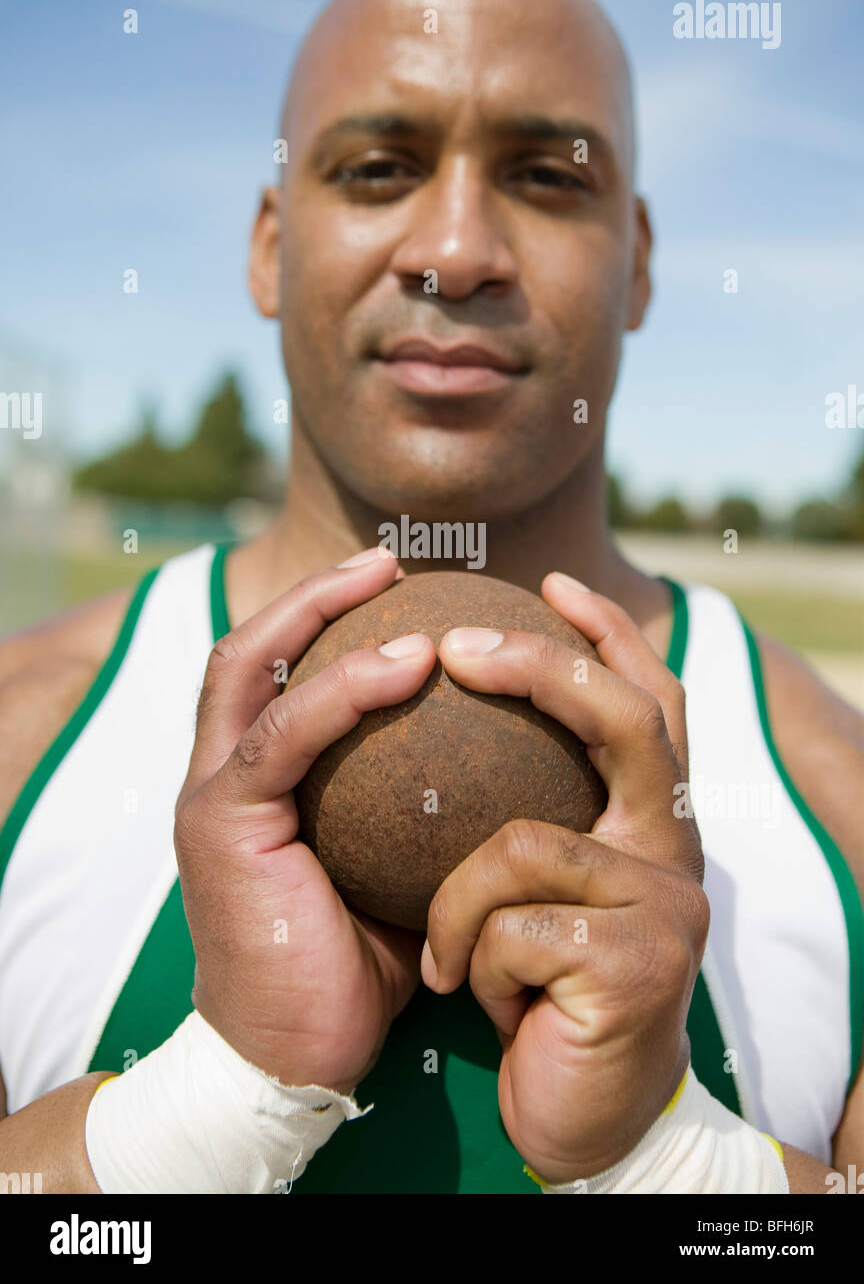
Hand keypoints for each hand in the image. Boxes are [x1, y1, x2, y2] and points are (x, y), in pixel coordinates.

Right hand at [174, 549, 436, 1095]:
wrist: (298, 1055)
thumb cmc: (359, 962)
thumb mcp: (400, 865)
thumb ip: (422, 804)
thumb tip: (507, 753)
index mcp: (257, 780)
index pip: (279, 672)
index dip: (326, 616)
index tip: (401, 587)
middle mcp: (222, 772)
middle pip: (249, 647)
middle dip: (314, 593)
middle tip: (389, 562)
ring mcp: (213, 793)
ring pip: (249, 668)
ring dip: (319, 616)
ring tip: (392, 587)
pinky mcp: (221, 825)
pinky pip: (284, 738)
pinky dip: (342, 693)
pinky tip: (407, 666)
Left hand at [423, 573, 707, 1184]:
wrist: (578, 1121)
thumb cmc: (537, 995)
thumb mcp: (527, 892)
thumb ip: (522, 813)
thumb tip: (445, 720)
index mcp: (648, 826)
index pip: (645, 703)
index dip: (607, 635)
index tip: (550, 583)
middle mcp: (676, 853)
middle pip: (625, 721)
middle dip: (539, 670)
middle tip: (457, 647)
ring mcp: (667, 907)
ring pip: (523, 843)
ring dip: (457, 906)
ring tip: (443, 957)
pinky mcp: (639, 966)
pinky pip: (507, 927)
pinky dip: (467, 963)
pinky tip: (481, 1004)